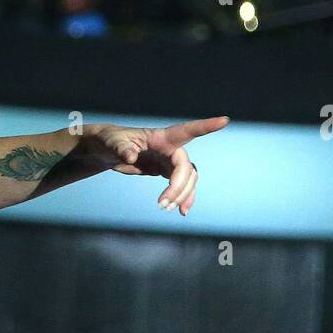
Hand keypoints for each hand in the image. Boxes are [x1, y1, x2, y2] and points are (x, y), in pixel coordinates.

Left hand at [90, 116, 229, 215]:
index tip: (224, 120)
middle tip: (163, 205)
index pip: (187, 130)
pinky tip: (182, 211)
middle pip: (186, 167)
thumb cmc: (110, 140)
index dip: (206, 126)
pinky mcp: (166, 171)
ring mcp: (170, 160)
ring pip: (188, 179)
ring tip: (166, 209)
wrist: (107, 151)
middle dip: (178, 187)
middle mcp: (170, 148)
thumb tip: (130, 156)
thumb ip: (121, 148)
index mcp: (161, 137)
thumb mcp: (112, 142)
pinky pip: (182, 185)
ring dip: (181, 195)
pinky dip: (184, 198)